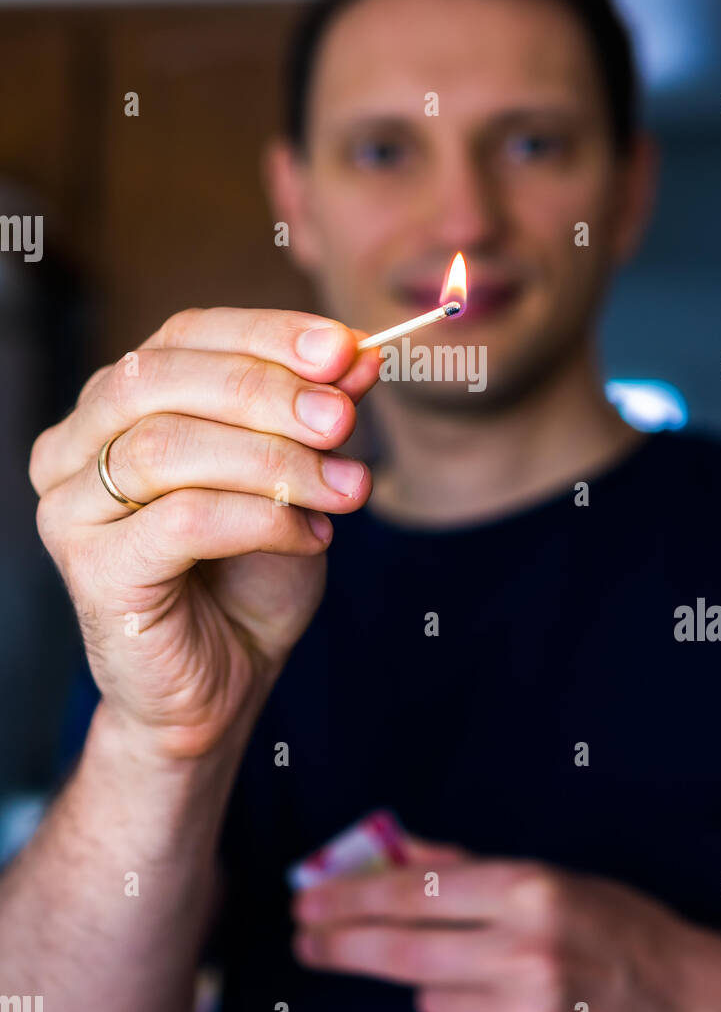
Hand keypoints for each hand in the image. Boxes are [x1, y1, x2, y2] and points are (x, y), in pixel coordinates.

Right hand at [30, 307, 379, 759]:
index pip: (186, 333)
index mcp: (120, 400)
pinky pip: (180, 519)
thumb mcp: (298, 476)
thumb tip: (358, 356)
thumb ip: (317, 416)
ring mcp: (70, 506)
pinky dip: (260, 518)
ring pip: (168, 446)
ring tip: (345, 489)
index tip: (346, 347)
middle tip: (345, 419)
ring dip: (274, 461)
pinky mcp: (90, 568)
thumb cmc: (251, 571)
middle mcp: (77, 442)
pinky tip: (310, 535)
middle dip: (269, 391)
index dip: (267, 333)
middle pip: (165, 378)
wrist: (225, 678)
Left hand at [293, 837, 720, 1011]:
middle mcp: (523, 950)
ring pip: (428, 1001)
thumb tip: (396, 853)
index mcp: (526, 890)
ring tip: (458, 967)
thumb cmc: (614, 925)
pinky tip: (479, 996)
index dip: (352, 897)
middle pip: (404, 953)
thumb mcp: (546, 876)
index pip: (414, 892)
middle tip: (304, 938)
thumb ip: (465, 867)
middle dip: (344, 944)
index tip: (310, 898)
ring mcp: (526, 1008)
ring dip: (421, 984)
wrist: (682, 996)